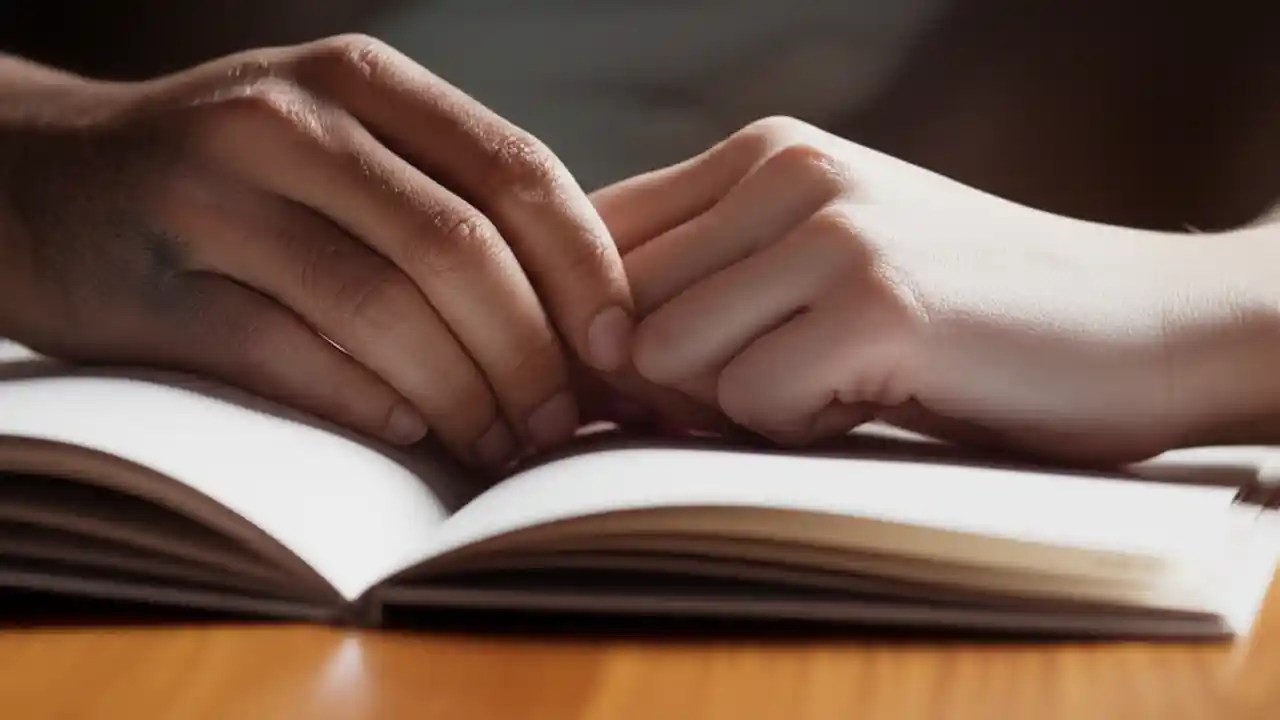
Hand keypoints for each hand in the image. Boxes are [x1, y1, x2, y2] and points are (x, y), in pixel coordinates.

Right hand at [0, 37, 635, 466]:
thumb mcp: (340, 140)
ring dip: (464, 395)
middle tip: (561, 424)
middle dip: (533, 354)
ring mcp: (217, 197)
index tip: (621, 350)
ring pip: (384, 309)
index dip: (587, 270)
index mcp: (360, 79)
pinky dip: (372, 405)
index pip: (515, 170)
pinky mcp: (162, 284)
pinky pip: (296, 360)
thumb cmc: (233, 174)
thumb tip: (582, 315)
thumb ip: (447, 196)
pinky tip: (411, 431)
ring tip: (501, 445)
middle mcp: (289, 119)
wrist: (46, 180)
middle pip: (461, 248)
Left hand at [594, 117, 1279, 462]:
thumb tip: (593, 354)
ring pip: (669, 354)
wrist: (1138, 323)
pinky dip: (800, 427)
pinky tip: (880, 395)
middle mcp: (788, 171)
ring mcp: (833, 231)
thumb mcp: (824, 259)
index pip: (599, 233)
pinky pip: (751, 400)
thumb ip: (714, 278)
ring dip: (738, 402)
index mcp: (765, 154)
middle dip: (669, 378)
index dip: (603, 324)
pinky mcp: (877, 305)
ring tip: (837, 381)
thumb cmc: (966, 312)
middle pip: (621, 305)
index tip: (658, 376)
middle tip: (771, 387)